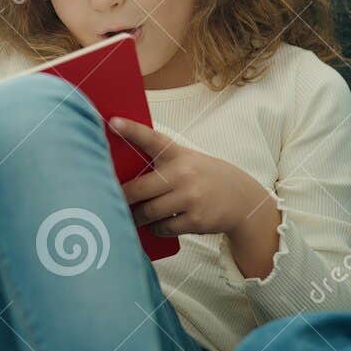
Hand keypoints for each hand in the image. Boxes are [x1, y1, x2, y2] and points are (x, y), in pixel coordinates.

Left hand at [111, 117, 275, 239]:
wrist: (241, 199)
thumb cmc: (206, 177)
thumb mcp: (188, 160)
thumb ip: (161, 162)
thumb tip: (123, 175)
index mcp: (178, 154)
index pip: (151, 139)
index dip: (131, 130)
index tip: (112, 122)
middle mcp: (183, 174)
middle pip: (139, 189)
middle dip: (122, 197)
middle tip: (108, 200)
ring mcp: (190, 198)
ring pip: (148, 212)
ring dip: (137, 217)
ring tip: (132, 217)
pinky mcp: (195, 220)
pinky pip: (163, 228)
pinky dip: (155, 228)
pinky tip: (156, 225)